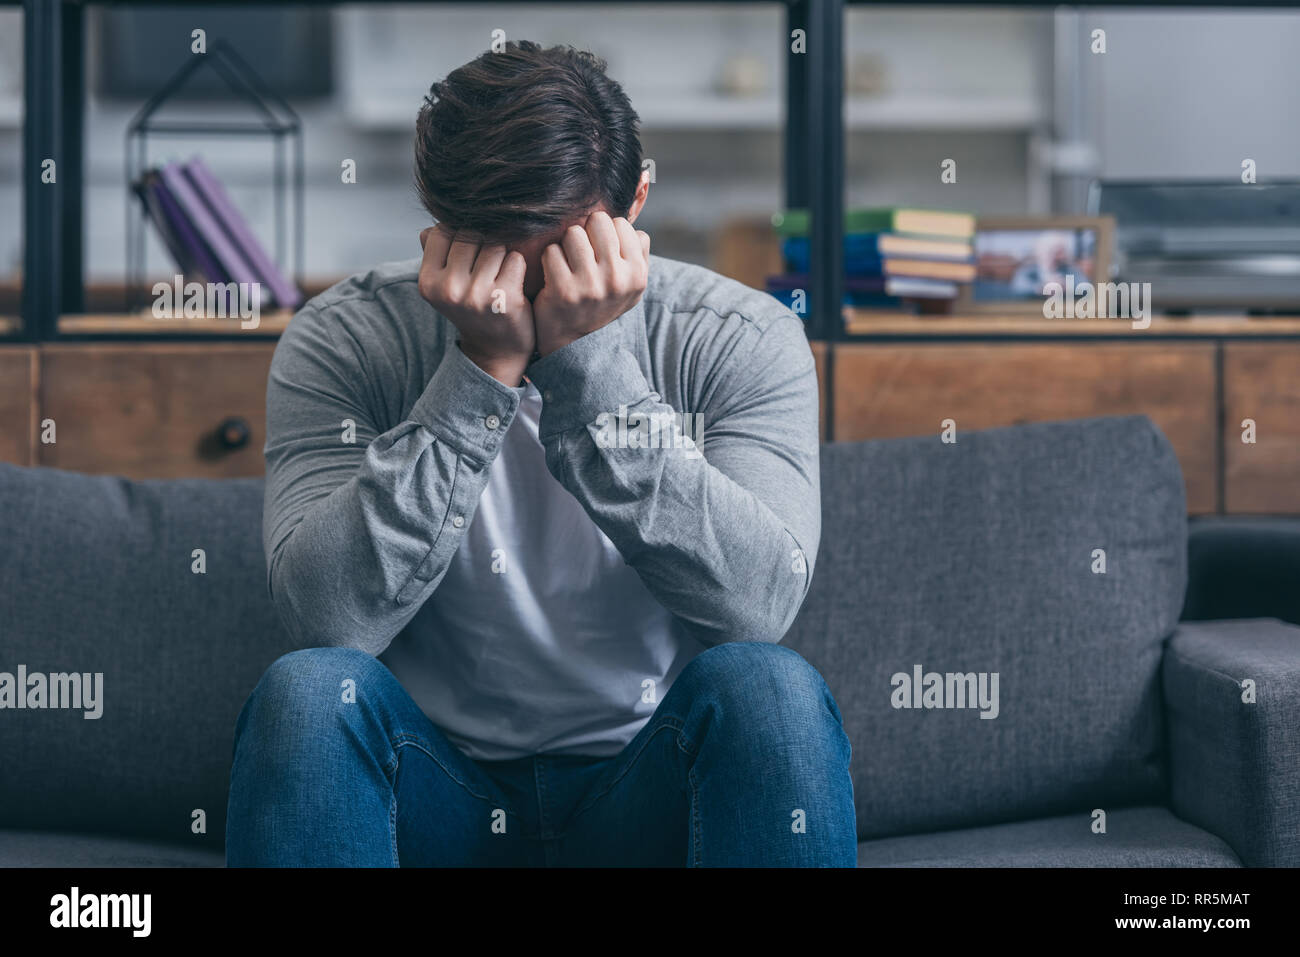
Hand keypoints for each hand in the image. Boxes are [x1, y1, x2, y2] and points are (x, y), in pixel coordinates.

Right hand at [418, 224, 534, 384]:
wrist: (495, 351)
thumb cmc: (471, 308)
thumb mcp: (445, 284)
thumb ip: (436, 253)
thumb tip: (433, 224)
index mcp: (428, 282)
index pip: (442, 231)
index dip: (459, 233)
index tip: (469, 251)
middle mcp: (448, 289)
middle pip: (471, 235)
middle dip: (483, 243)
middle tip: (487, 267)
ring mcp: (476, 295)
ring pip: (496, 245)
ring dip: (503, 254)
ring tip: (498, 275)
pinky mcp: (504, 299)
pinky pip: (516, 259)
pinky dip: (518, 266)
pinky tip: (513, 283)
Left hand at [533, 212, 649, 356]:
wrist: (574, 342)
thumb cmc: (602, 303)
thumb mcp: (631, 285)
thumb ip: (638, 253)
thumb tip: (633, 222)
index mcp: (637, 274)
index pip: (621, 224)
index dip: (607, 232)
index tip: (601, 251)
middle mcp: (617, 279)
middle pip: (598, 221)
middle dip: (587, 232)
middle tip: (582, 253)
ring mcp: (590, 285)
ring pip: (573, 233)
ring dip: (566, 245)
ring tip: (569, 265)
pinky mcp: (563, 290)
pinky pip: (551, 251)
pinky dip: (549, 260)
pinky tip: (555, 276)